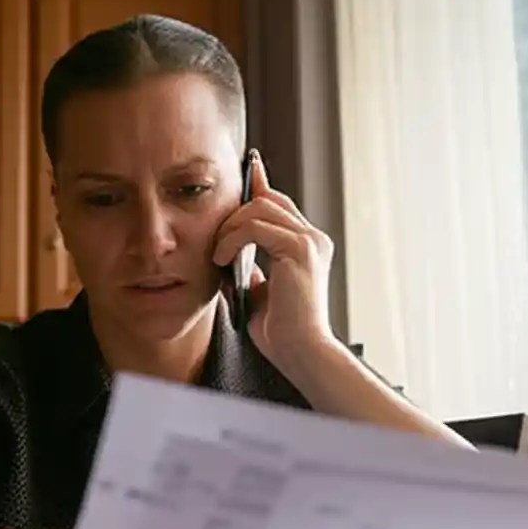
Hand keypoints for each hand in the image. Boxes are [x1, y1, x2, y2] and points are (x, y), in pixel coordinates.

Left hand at [213, 150, 335, 366]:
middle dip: (234, 212)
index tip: (239, 175)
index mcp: (308, 247)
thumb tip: (226, 256)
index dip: (257, 187)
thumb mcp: (258, 294)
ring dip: (230, 229)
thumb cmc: (281, 333)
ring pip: (258, 209)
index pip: (278, 204)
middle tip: (214, 238)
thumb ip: (249, 270)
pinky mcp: (299, 250)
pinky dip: (233, 240)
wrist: (300, 353)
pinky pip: (255, 227)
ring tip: (218, 255)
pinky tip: (222, 259)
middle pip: (267, 199)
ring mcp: (309, 242)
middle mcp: (313, 239)